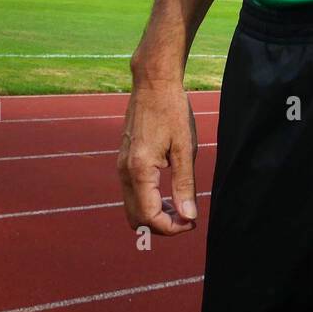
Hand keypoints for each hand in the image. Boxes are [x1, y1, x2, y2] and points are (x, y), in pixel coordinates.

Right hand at [117, 78, 198, 236]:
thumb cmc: (172, 110)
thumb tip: (188, 216)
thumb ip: (184, 185)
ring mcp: (121, 166)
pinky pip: (131, 193)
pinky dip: (147, 201)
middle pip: (136, 218)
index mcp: (139, 170)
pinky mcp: (123, 160)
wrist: (153, 83)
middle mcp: (124, 172)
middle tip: (186, 218)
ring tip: (179, 206)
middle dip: (161, 225)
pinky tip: (167, 192)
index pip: (149, 216)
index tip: (191, 222)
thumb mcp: (184, 148)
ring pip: (132, 207)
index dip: (171, 227)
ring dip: (154, 214)